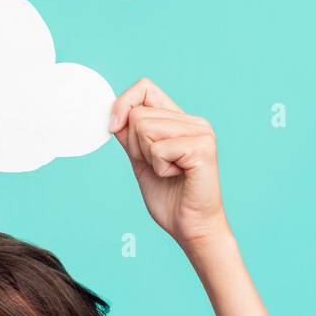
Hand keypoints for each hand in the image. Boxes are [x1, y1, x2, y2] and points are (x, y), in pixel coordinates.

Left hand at [109, 77, 229, 248]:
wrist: (191, 227)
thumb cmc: (170, 199)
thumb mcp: (141, 161)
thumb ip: (130, 137)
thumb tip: (113, 114)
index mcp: (180, 120)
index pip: (145, 88)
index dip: (123, 103)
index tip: (113, 127)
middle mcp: (193, 121)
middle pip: (138, 114)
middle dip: (136, 146)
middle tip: (158, 166)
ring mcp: (201, 132)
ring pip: (145, 128)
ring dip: (148, 158)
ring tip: (170, 171)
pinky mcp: (202, 148)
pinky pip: (159, 149)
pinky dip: (160, 169)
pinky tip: (178, 177)